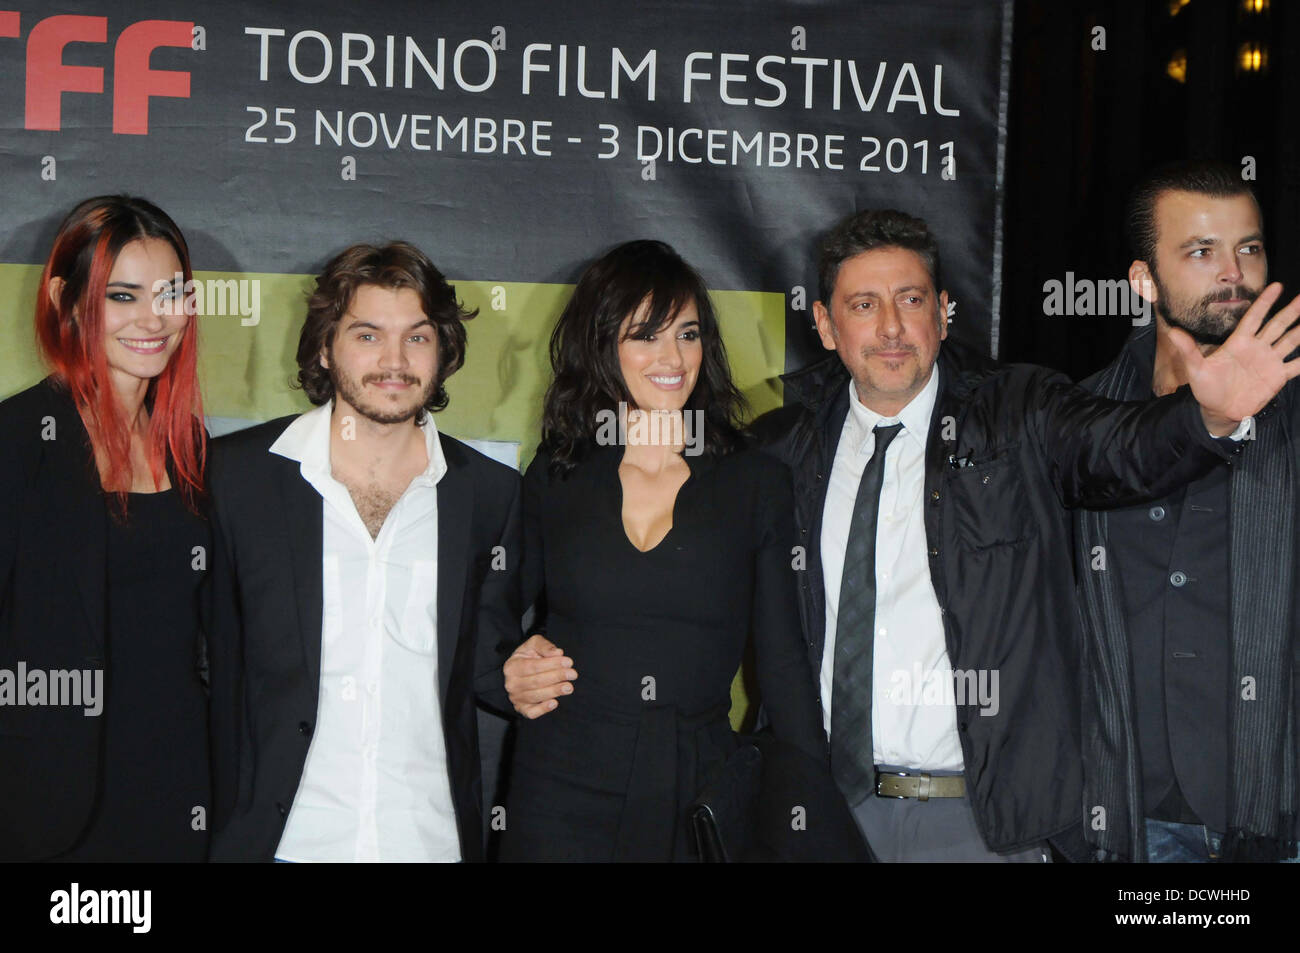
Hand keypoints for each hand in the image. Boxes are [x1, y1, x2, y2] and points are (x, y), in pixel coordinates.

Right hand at [504, 633, 576, 718]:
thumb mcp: (534, 644)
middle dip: (556, 677)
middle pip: (536, 681)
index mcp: (512, 666)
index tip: (568, 662)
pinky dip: (542, 709)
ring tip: (569, 687)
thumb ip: (544, 646)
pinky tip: (554, 703)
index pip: (533, 666)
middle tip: (573, 674)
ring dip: (554, 691)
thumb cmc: (528, 656)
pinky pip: (531, 712)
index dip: (552, 664)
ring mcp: (516, 697)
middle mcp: (511, 683)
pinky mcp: (522, 709)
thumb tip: (557, 653)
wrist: (521, 670)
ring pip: (536, 696)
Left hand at [1172, 283, 1299, 434]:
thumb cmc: (1207, 388)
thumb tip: (1172, 331)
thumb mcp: (1196, 369)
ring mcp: (1269, 361)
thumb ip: (1188, 350)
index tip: (1277, 285)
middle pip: (1277, 324)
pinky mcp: (1278, 376)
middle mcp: (1257, 348)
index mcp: (1239, 342)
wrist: (1220, 411)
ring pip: (1291, 340)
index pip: (1254, 317)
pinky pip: (1297, 365)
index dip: (1265, 302)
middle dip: (1291, 310)